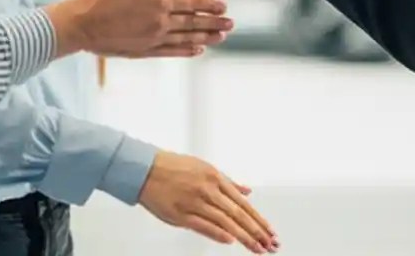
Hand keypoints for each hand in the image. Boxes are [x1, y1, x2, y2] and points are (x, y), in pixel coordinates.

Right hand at [46, 0, 231, 58]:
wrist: (80, 24)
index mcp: (159, 1)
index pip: (192, 3)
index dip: (209, 4)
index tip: (223, 6)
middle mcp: (160, 22)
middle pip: (194, 22)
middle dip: (214, 22)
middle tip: (230, 24)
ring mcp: (153, 38)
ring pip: (186, 38)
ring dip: (206, 37)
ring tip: (221, 38)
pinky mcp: (143, 50)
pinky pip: (171, 51)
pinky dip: (186, 51)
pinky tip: (196, 50)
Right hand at [139, 152, 278, 253]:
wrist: (144, 169)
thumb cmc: (172, 167)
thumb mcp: (204, 167)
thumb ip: (227, 182)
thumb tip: (246, 190)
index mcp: (215, 178)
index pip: (243, 203)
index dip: (258, 219)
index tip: (270, 231)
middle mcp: (208, 190)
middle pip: (238, 214)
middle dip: (257, 231)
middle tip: (270, 244)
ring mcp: (195, 202)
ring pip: (225, 222)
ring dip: (244, 237)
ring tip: (257, 249)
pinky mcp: (181, 214)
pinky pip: (203, 226)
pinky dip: (218, 234)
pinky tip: (231, 241)